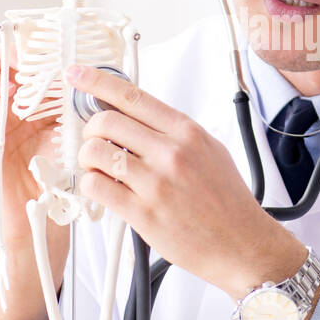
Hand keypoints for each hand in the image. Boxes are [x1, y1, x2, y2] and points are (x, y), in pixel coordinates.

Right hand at [0, 39, 69, 264]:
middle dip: (21, 49)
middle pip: (9, 62)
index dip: (43, 50)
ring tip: (18, 64)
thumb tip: (90, 73)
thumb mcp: (77, 135)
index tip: (57, 41)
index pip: (37, 66)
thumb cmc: (60, 182)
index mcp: (42, 106)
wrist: (39, 218)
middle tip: (35, 48)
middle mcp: (15, 107)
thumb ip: (78, 107)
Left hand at [69, 64, 306, 298]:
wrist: (242, 244)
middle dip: (90, 130)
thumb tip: (135, 117)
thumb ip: (173, 133)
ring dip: (88, 159)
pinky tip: (102, 190)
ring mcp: (156, 183)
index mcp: (187, 133)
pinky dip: (90, 186)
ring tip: (98, 169)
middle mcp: (171, 153)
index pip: (132, 96)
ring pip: (96, 153)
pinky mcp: (143, 214)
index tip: (77, 75)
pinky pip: (97, 187)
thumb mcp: (210, 151)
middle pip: (106, 121)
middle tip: (95, 142)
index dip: (97, 81)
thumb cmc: (227, 201)